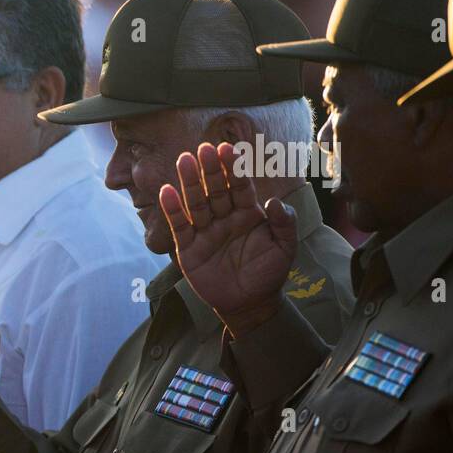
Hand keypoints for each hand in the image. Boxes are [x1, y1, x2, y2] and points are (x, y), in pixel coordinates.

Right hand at [159, 142, 297, 336]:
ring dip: (189, 182)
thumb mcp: (285, 247)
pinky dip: (173, 210)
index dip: (233, 168)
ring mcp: (205, 232)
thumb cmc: (268, 273)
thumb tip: (273, 201)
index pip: (239, 186)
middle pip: (215, 190)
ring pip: (196, 203)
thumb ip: (284, 223)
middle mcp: (224, 218)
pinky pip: (180, 226)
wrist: (250, 304)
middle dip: (210, 170)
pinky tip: (167, 193)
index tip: (227, 148)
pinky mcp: (188, 248)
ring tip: (184, 160)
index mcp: (248, 214)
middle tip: (203, 149)